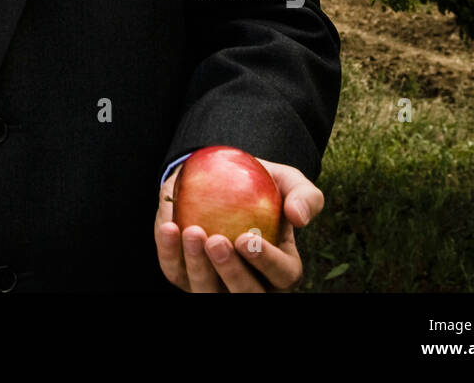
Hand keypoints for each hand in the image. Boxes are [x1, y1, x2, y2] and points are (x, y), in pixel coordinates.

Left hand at [153, 157, 322, 291]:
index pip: (282, 275)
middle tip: (216, 241)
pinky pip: (176, 272)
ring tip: (192, 232)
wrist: (223, 178)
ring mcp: (218, 286)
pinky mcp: (187, 276)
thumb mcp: (289, 181)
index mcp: (282, 269)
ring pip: (208, 292)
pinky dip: (169, 253)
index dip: (266, 262)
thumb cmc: (263, 184)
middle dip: (230, 272)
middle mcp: (252, 286)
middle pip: (244, 294)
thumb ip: (304, 196)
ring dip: (198, 267)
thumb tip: (299, 217)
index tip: (246, 238)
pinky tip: (169, 227)